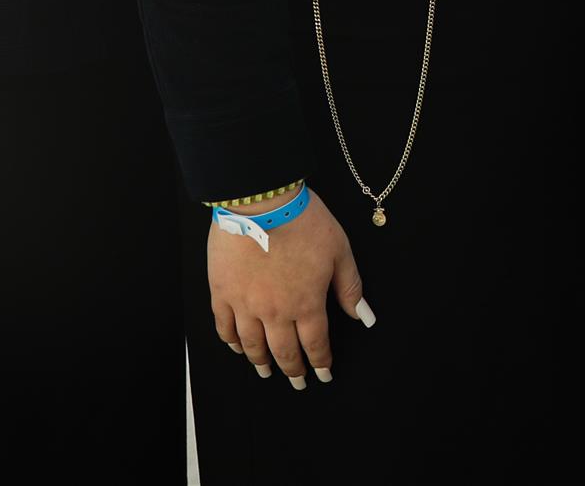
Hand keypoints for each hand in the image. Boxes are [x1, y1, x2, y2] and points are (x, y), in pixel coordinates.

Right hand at [205, 188, 371, 387]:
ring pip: (252, 345)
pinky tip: (237, 346)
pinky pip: (225, 326)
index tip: (323, 375)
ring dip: (260, 361)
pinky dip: (231, 341)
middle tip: (297, 383)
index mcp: (307, 304)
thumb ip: (350, 288)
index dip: (320, 362)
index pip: (315, 344)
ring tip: (265, 371)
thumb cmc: (304, 222)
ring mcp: (245, 304)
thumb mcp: (340, 251)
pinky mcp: (222, 292)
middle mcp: (275, 312)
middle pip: (283, 351)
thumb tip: (362, 316)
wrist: (261, 202)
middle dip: (293, 371)